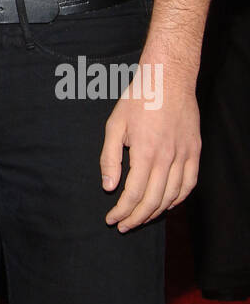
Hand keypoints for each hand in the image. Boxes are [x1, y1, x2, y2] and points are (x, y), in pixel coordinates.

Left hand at [100, 54, 200, 231]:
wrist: (169, 78)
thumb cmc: (138, 98)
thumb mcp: (114, 125)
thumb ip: (109, 158)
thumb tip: (108, 187)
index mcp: (145, 152)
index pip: (133, 195)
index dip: (121, 211)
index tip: (111, 219)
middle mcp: (167, 158)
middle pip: (153, 201)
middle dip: (136, 218)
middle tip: (123, 225)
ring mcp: (184, 155)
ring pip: (172, 197)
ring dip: (156, 212)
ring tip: (141, 218)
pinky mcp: (195, 151)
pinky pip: (189, 184)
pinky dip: (178, 199)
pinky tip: (166, 204)